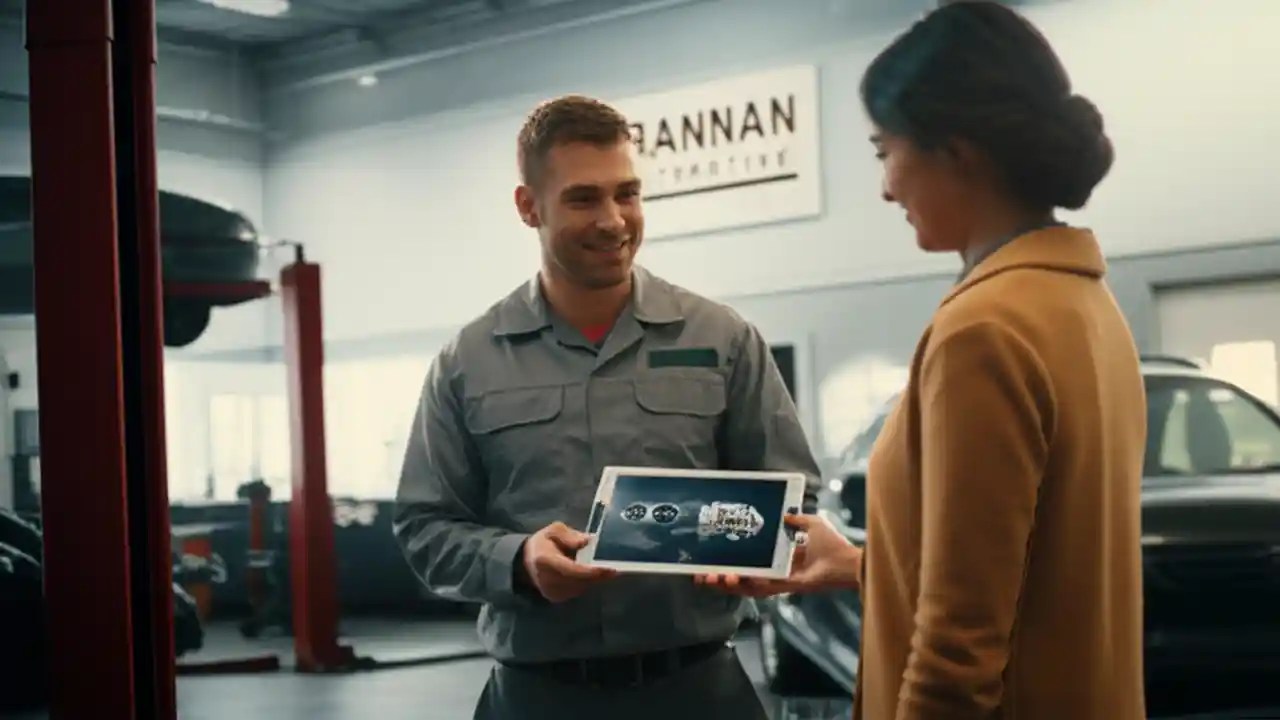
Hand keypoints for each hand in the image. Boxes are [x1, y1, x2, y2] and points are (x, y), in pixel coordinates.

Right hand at [521, 521, 616, 602]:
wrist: (526, 561)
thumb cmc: (544, 542)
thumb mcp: (555, 530)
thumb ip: (570, 535)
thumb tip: (587, 541)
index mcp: (545, 561)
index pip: (572, 570)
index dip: (592, 572)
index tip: (611, 569)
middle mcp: (547, 579)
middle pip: (579, 582)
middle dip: (598, 576)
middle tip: (614, 570)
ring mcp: (550, 591)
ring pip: (580, 588)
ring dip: (592, 580)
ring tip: (599, 569)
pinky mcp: (555, 598)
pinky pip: (576, 591)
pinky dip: (584, 583)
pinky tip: (586, 574)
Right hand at [694, 513, 862, 596]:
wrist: (848, 562)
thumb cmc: (833, 545)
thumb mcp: (811, 525)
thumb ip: (796, 521)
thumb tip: (784, 513)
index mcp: (779, 561)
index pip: (749, 565)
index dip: (729, 565)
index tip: (710, 562)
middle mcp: (775, 573)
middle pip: (742, 579)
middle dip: (719, 578)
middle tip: (700, 576)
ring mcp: (779, 582)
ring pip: (747, 587)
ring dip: (728, 584)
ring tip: (709, 578)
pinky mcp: (786, 587)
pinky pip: (763, 588)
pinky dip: (748, 584)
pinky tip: (732, 579)